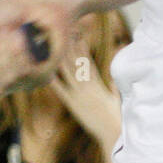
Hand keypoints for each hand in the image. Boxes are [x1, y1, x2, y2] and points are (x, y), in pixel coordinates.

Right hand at [0, 0, 70, 114]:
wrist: (36, 2)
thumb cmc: (6, 17)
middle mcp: (3, 84)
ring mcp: (23, 82)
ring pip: (7, 80)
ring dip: (5, 52)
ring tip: (11, 34)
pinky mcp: (43, 77)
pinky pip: (27, 72)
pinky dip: (21, 51)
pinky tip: (24, 37)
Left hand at [47, 25, 121, 154]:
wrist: (114, 131)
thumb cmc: (117, 117)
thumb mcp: (116, 98)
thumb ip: (112, 87)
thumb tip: (112, 81)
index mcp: (97, 82)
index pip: (88, 60)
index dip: (82, 46)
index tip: (77, 34)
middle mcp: (87, 84)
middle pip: (76, 60)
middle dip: (69, 45)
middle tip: (61, 31)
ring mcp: (80, 93)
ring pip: (68, 70)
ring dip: (60, 56)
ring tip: (52, 43)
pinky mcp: (73, 104)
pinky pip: (60, 89)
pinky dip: (53, 80)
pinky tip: (45, 71)